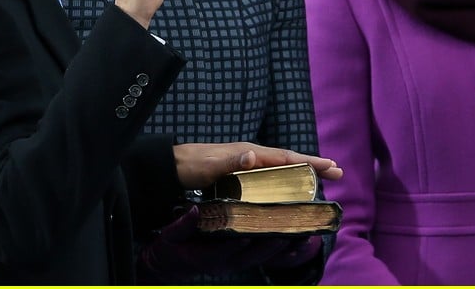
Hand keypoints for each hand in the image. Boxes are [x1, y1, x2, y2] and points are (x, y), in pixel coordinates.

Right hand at [138, 204, 322, 280]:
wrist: (171, 266)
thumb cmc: (171, 249)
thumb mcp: (170, 237)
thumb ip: (183, 225)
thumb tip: (195, 209)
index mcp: (208, 257)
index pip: (229, 249)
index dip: (244, 240)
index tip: (258, 229)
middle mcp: (226, 263)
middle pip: (254, 255)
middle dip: (274, 243)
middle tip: (292, 230)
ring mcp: (235, 263)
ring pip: (264, 258)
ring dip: (284, 248)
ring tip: (304, 234)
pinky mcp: (241, 260)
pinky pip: (266, 259)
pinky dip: (284, 254)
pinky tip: (301, 244)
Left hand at [173, 142, 342, 188]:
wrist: (172, 165)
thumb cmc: (192, 165)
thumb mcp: (212, 165)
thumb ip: (232, 161)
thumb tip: (254, 155)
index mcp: (250, 153)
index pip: (285, 157)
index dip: (309, 162)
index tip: (331, 166)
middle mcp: (252, 155)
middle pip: (288, 159)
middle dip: (313, 165)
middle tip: (339, 172)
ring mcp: (247, 162)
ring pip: (281, 166)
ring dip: (302, 171)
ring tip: (323, 176)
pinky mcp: (241, 171)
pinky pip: (271, 174)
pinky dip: (286, 177)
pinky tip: (291, 184)